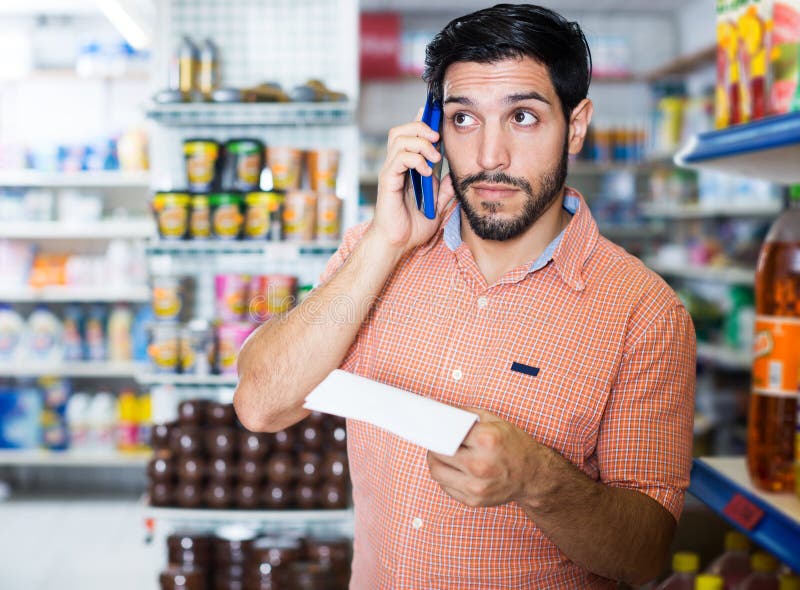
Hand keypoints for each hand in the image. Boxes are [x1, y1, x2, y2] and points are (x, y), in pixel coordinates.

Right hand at [369, 110, 453, 254]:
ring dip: (421, 143)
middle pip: (401, 130)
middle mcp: (396, 165)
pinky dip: (415, 159)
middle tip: (438, 140)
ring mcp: (390, 171)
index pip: (410, 135)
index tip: (437, 119)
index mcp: (406, 168)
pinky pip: (399, 158)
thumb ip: (445, 190)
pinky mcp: (388, 180)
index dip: (422, 122)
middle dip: (421, 127)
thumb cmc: (411, 226)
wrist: (398, 243)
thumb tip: (455, 176)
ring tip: (435, 158)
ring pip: (399, 138)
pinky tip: (426, 172)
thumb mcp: (437, 207)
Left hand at [426, 408, 543, 507]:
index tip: (431, 426)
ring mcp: (476, 486)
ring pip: (436, 471)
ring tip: (446, 454)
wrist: (534, 476)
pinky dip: (446, 476)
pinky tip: (456, 468)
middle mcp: (480, 465)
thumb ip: (465, 414)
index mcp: (486, 440)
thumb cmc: (514, 445)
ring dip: (436, 460)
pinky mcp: (473, 500)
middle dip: (436, 444)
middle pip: (437, 452)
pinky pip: (445, 486)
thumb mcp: (494, 420)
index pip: (446, 432)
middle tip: (440, 439)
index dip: (437, 428)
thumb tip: (439, 408)